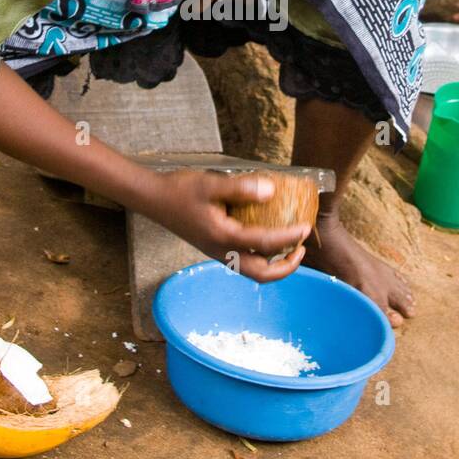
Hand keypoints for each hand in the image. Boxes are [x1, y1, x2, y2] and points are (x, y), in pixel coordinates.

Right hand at [144, 170, 310, 281]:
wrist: (153, 199)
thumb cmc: (180, 190)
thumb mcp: (212, 183)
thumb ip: (242, 188)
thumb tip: (272, 190)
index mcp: (222, 238)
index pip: (264, 244)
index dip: (289, 238)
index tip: (305, 228)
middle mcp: (221, 252)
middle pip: (260, 275)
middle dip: (286, 268)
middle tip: (302, 250)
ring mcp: (216, 253)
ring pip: (251, 272)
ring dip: (274, 266)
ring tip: (289, 248)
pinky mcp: (213, 248)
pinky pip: (243, 262)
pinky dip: (260, 257)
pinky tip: (266, 238)